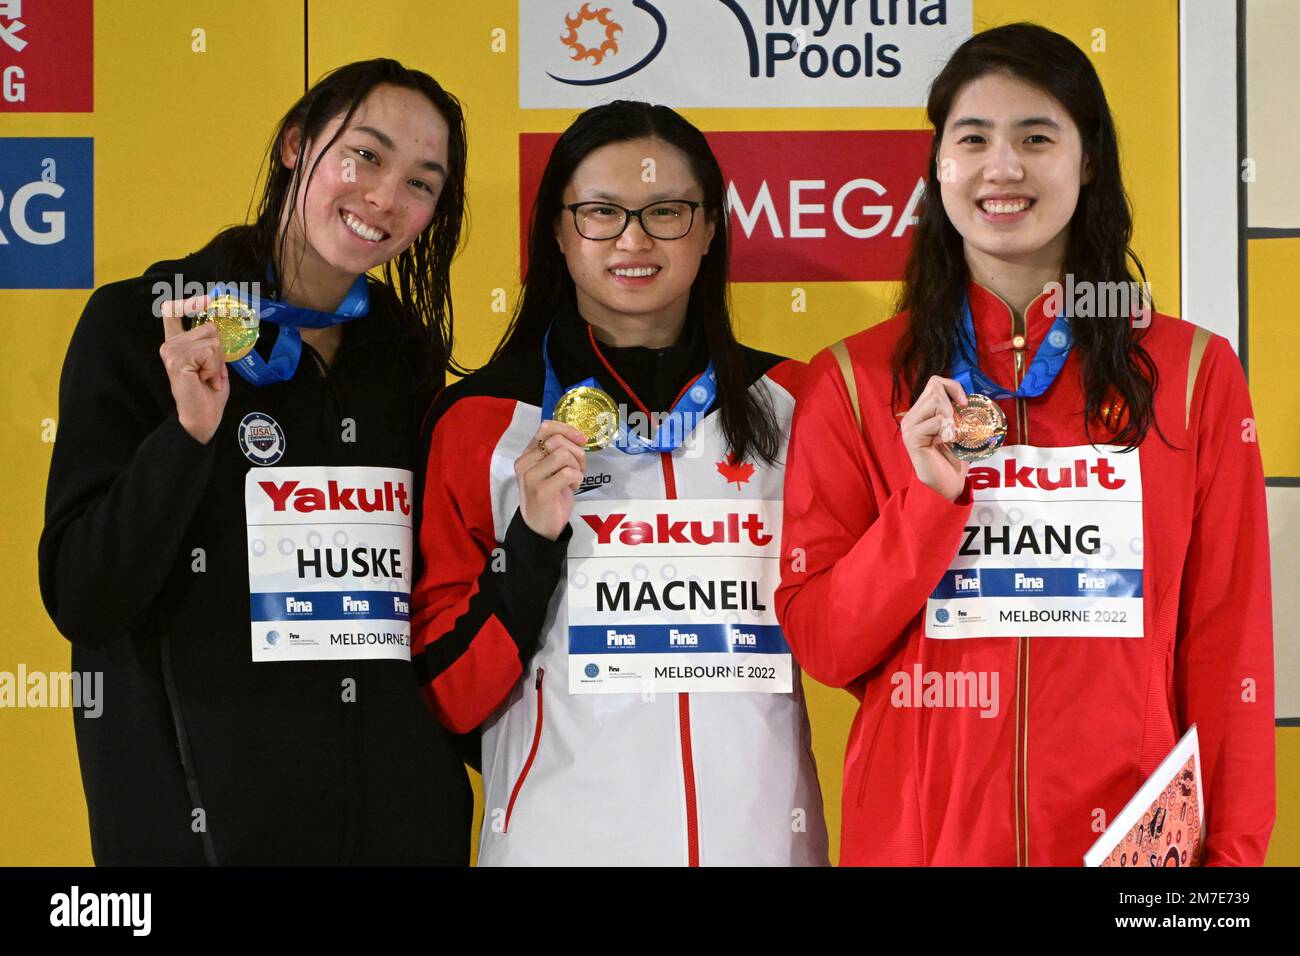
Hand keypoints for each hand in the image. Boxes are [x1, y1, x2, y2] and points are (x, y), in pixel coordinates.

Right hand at [159, 295, 228, 444]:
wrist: (201, 418)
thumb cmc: (208, 394)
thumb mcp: (214, 364)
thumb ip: (212, 344)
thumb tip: (217, 323)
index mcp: (176, 344)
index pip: (172, 312)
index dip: (189, 302)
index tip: (206, 300)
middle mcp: (170, 344)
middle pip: (209, 328)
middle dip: (218, 352)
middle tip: (209, 373)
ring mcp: (172, 350)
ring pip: (212, 341)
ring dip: (216, 362)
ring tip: (205, 377)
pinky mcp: (177, 359)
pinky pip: (210, 352)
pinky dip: (213, 368)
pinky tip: (203, 380)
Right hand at [514, 421, 588, 539]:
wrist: (540, 527)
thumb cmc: (549, 496)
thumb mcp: (550, 469)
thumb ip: (557, 452)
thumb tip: (578, 437)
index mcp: (527, 454)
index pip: (546, 427)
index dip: (568, 429)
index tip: (582, 439)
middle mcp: (525, 462)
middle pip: (558, 440)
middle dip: (577, 452)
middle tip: (579, 468)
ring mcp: (531, 476)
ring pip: (563, 455)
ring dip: (577, 466)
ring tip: (574, 479)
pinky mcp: (541, 490)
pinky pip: (568, 472)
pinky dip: (577, 478)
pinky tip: (573, 487)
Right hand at [899, 375, 970, 501]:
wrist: (947, 483)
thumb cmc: (952, 458)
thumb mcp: (956, 428)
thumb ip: (955, 410)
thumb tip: (967, 396)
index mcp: (920, 411)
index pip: (934, 382)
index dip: (953, 387)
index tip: (964, 403)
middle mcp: (911, 416)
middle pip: (935, 389)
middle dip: (953, 405)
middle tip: (957, 425)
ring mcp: (909, 426)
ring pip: (936, 401)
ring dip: (951, 418)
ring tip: (952, 436)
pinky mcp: (913, 438)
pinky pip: (936, 421)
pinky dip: (948, 431)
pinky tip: (946, 443)